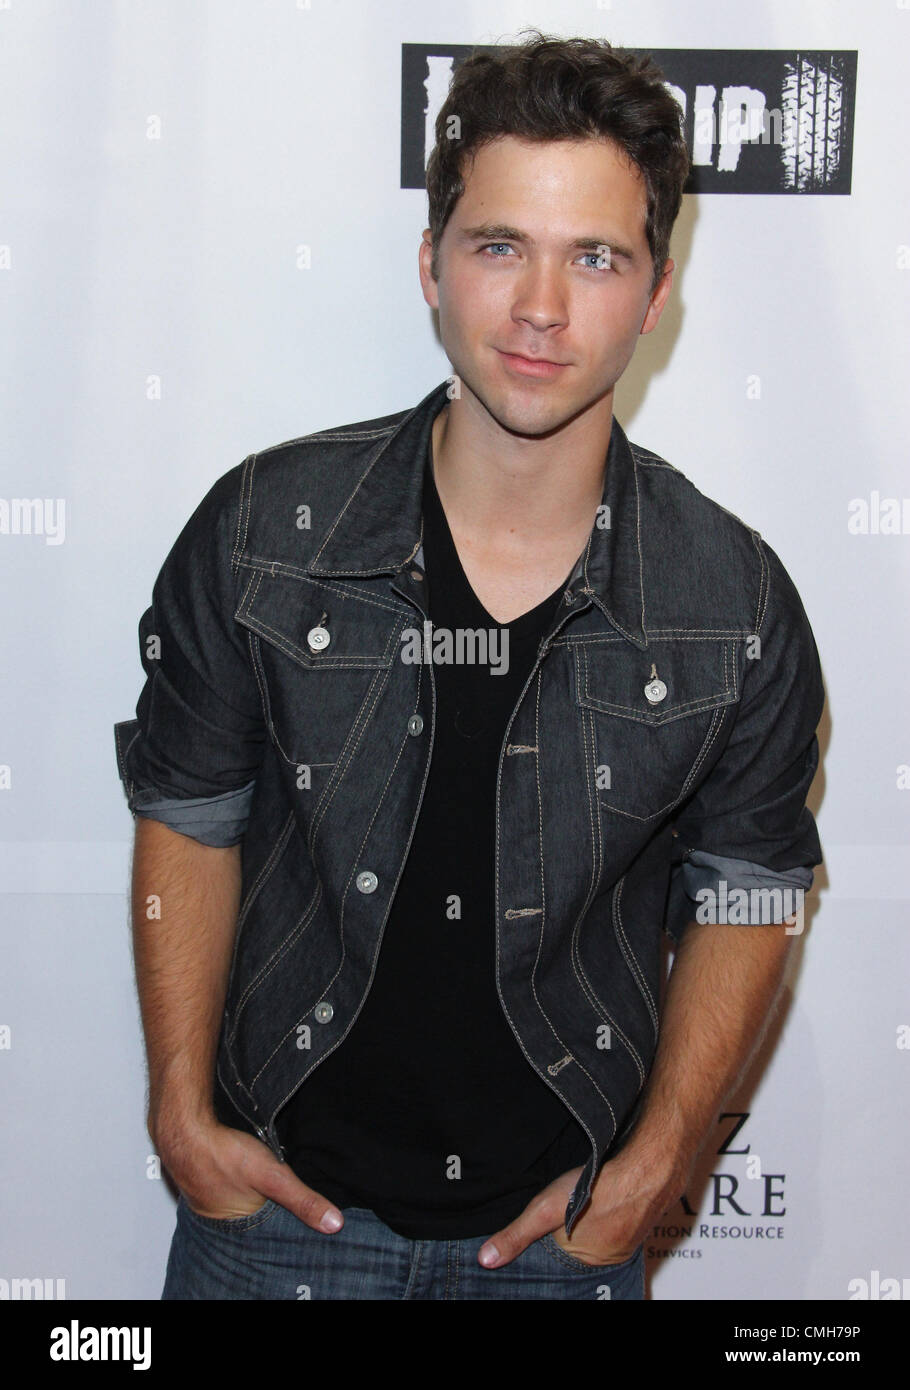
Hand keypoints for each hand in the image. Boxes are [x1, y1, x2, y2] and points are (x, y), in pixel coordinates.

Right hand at [155, 1117, 344, 1232]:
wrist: (183, 1126)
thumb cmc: (222, 1152)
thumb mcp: (273, 1176)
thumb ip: (303, 1200)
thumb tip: (333, 1224)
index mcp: (233, 1224)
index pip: (265, 1234)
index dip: (281, 1225)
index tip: (296, 1218)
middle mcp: (215, 1216)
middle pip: (250, 1215)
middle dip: (266, 1208)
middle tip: (278, 1193)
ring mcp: (204, 1194)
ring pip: (235, 1197)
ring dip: (248, 1191)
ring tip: (261, 1179)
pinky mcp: (199, 1174)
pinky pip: (222, 1181)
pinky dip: (234, 1177)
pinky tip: (239, 1164)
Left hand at [477, 1143, 684, 1268]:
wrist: (651, 1163)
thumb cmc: (601, 1186)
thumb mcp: (545, 1210)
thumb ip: (517, 1235)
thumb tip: (486, 1259)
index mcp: (589, 1261)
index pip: (559, 1258)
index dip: (548, 1241)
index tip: (542, 1226)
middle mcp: (612, 1255)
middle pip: (580, 1244)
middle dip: (569, 1229)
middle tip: (563, 1207)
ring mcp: (631, 1235)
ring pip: (601, 1229)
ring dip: (591, 1217)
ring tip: (581, 1197)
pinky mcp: (643, 1214)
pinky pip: (620, 1216)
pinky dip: (610, 1207)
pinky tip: (604, 1190)